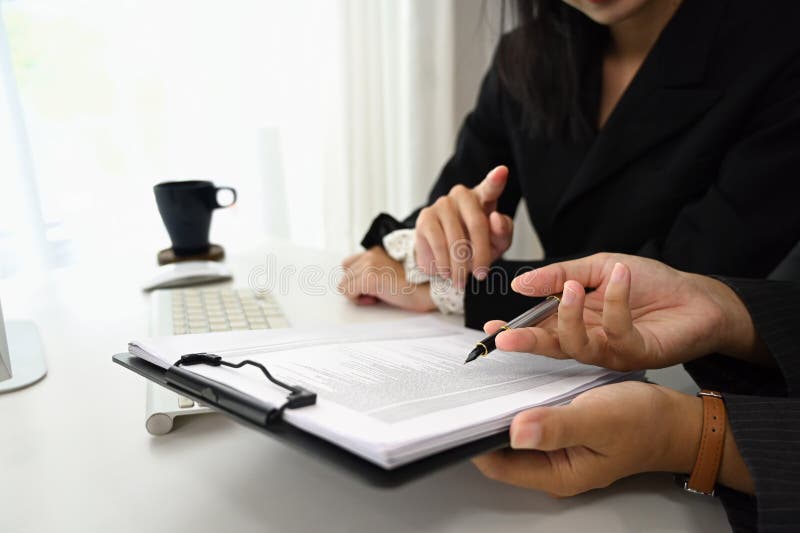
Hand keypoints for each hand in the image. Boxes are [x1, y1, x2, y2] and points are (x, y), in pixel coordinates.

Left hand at [338, 246, 435, 311]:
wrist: (430, 289)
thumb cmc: (415, 285)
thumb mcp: (391, 272)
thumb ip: (374, 271)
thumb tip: (355, 286)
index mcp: (377, 251)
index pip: (348, 264)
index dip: (356, 278)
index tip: (371, 286)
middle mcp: (371, 254)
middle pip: (344, 275)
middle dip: (357, 287)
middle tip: (376, 293)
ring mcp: (370, 265)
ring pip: (344, 284)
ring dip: (357, 293)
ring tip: (377, 295)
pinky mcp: (370, 278)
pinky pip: (348, 293)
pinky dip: (359, 300)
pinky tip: (376, 299)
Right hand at [415, 166, 513, 286]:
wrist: (445, 259)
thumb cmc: (475, 247)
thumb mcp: (496, 244)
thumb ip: (502, 232)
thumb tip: (495, 218)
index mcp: (484, 197)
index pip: (491, 186)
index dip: (495, 180)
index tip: (502, 172)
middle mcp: (462, 195)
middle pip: (477, 223)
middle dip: (481, 254)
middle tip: (481, 274)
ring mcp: (442, 204)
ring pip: (456, 237)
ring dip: (461, 264)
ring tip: (462, 279)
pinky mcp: (425, 218)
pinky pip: (438, 243)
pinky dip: (444, 262)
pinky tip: (446, 271)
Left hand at [473, 381, 753, 495]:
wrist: (676, 419)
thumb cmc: (645, 423)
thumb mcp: (601, 420)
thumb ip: (559, 427)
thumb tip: (516, 431)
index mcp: (557, 473)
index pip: (497, 465)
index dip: (475, 438)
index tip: (463, 409)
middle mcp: (552, 463)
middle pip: (501, 447)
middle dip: (485, 419)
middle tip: (472, 388)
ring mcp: (556, 446)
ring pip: (514, 428)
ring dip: (502, 405)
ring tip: (488, 378)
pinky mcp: (562, 427)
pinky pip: (530, 414)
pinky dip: (520, 397)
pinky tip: (515, 376)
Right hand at [484, 253, 765, 370]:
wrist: (696, 295)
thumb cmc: (649, 283)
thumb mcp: (598, 267)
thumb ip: (559, 275)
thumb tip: (520, 283)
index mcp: (576, 320)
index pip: (539, 327)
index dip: (515, 328)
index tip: (492, 328)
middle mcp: (590, 339)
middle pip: (551, 346)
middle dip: (527, 342)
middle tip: (507, 337)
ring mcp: (612, 350)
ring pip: (578, 345)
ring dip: (569, 317)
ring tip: (572, 287)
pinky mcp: (636, 353)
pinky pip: (616, 332)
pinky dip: (616, 301)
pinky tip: (620, 277)